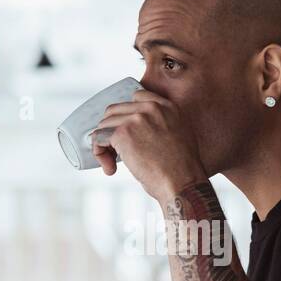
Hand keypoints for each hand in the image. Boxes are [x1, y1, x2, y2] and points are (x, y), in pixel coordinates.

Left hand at [91, 89, 206, 200]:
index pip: (136, 97)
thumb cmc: (182, 170)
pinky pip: (98, 138)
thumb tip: (137, 131)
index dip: (126, 117)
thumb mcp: (179, 135)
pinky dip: (99, 154)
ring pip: (104, 125)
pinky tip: (110, 168)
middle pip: (115, 111)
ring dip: (105, 145)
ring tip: (113, 164)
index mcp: (166, 106)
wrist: (182, 183)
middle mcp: (151, 108)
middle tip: (117, 153)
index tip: (128, 136)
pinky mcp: (123, 133)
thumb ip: (161, 124)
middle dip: (111, 131)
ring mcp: (135, 119)